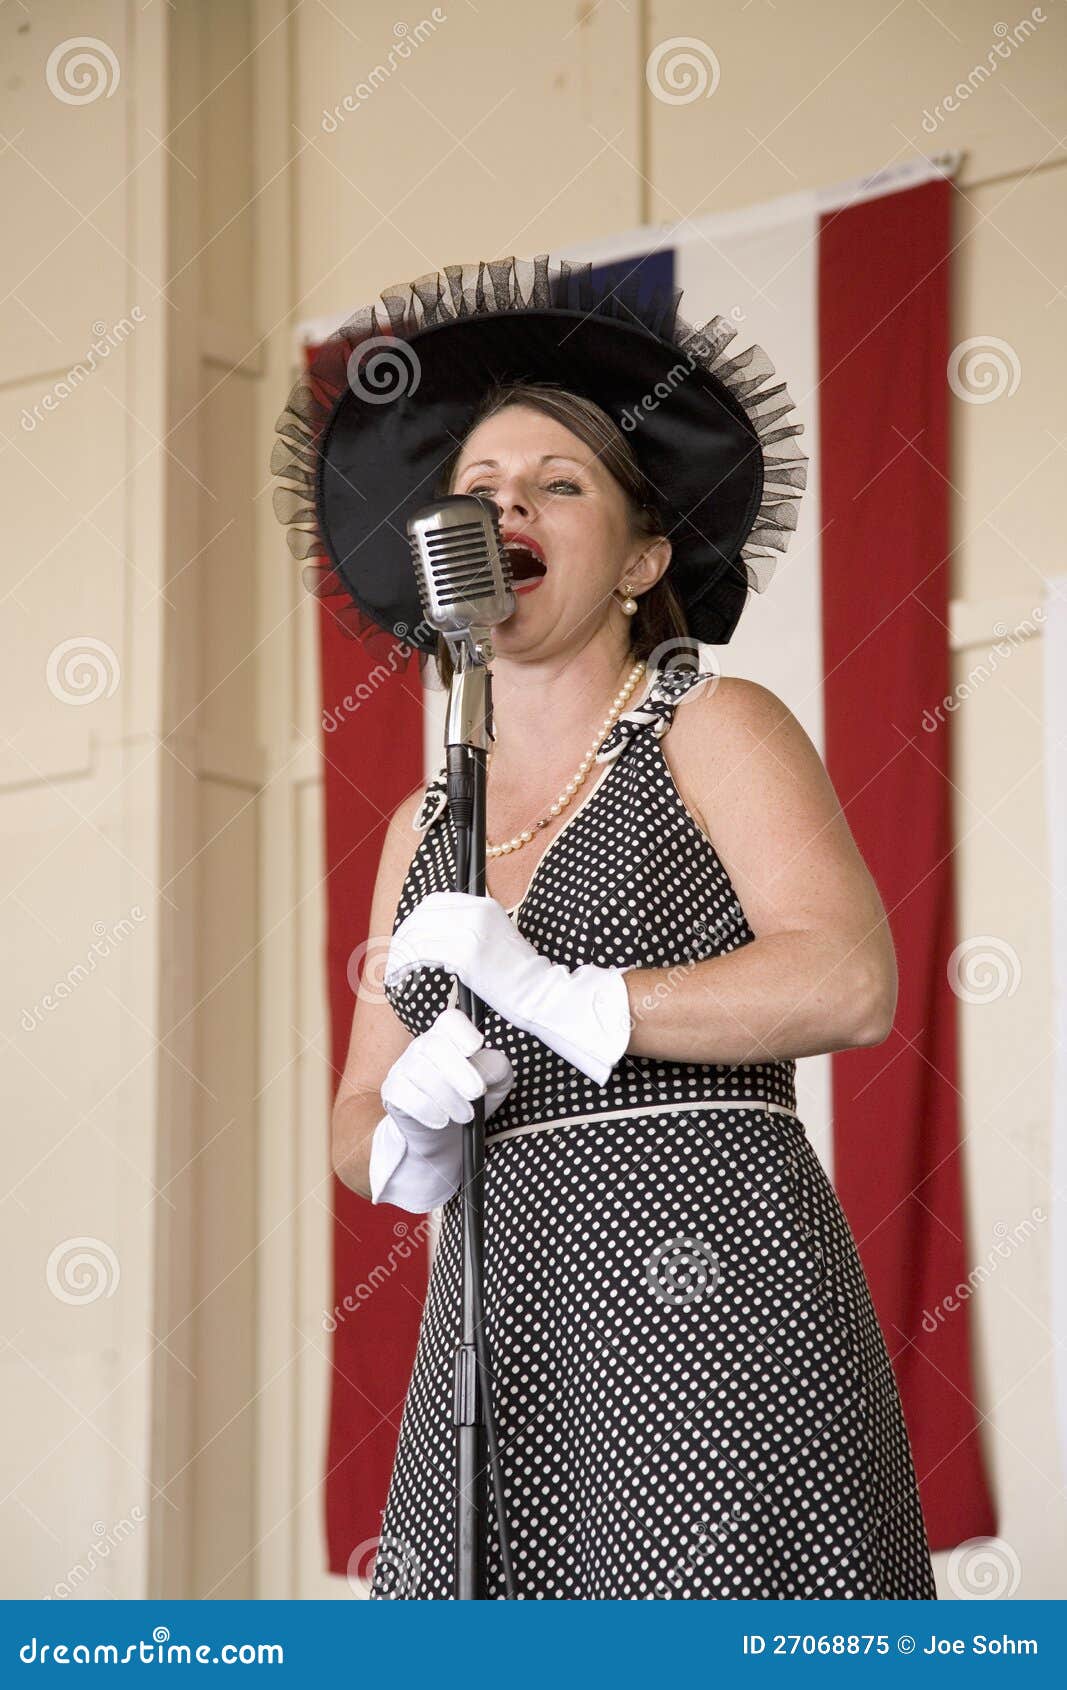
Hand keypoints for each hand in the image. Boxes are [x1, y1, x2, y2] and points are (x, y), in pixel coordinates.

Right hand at [369, 1006, 514, 1212]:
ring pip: (420, 1071)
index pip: (450, 1020)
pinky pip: (403, 1094)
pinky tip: (441, 1120)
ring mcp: (403, 1068)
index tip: (475, 1049)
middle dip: (459, 1071)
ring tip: (465, 1116)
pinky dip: (426, 1109)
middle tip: (477, 1093)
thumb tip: (487, 1063)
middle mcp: (423, 1047)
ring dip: (447, 1096)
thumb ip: (497, 1067)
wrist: (446, 1137)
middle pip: (433, 1045)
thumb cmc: (471, 1101)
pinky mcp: (392, 1092)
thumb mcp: (495, 1084)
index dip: (462, 1031)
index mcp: (449, 1038)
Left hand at [384, 890, 632, 1085]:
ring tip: (395, 973)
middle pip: (422, 915)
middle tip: (395, 960)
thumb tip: (434, 939)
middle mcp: (477, 911)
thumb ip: (469, 931)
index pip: (435, 902)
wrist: (541, 993)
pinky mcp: (465, 953)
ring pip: (417, 934)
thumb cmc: (517, 977)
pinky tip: (402, 977)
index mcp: (485, 905)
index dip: (414, 921)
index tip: (406, 941)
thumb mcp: (495, 940)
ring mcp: (471, 931)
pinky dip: (405, 964)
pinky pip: (421, 952)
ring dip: (399, 953)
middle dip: (402, 937)